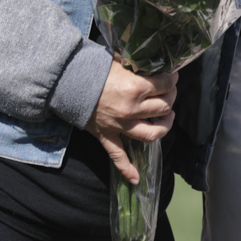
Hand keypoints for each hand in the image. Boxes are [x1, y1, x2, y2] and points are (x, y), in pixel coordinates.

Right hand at [84, 62, 178, 183]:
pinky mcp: (107, 136)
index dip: (172, 80)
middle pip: (163, 108)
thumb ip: (137, 66)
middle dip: (171, 98)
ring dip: (164, 127)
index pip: (165, 85)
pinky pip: (118, 157)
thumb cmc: (94, 68)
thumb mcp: (119, 62)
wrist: (67, 81)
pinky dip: (127, 169)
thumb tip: (152, 66)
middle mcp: (131, 109)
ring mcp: (120, 126)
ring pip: (151, 134)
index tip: (173, 78)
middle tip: (170, 93)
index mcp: (136, 88)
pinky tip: (136, 179)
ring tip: (167, 118)